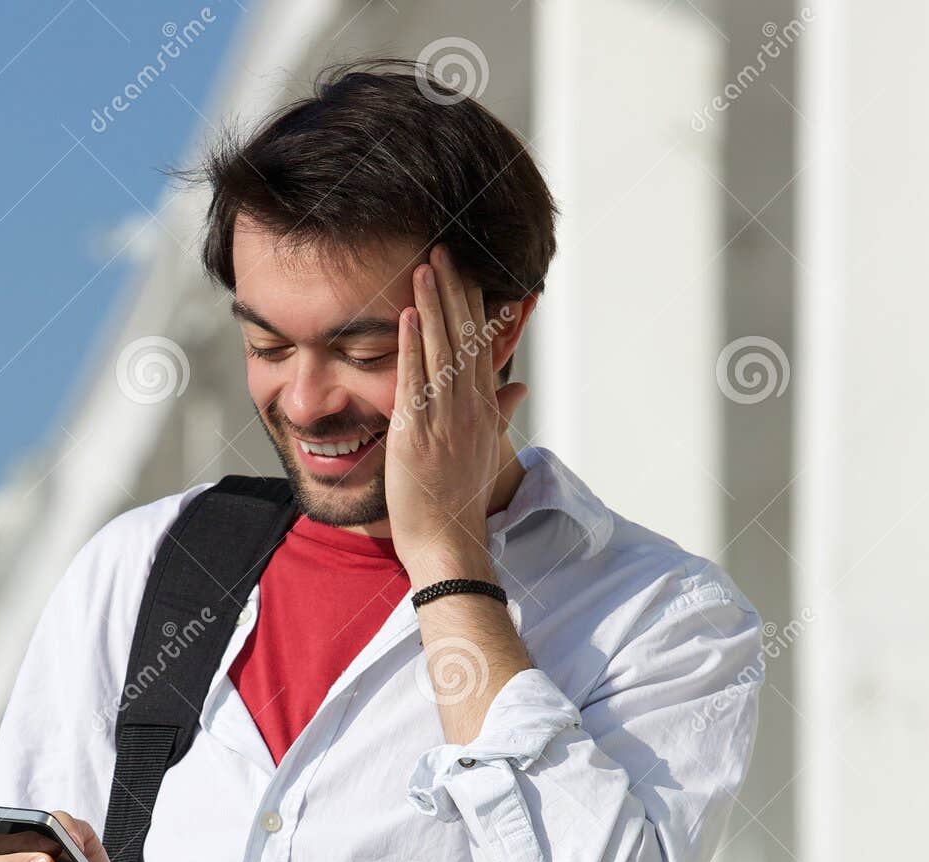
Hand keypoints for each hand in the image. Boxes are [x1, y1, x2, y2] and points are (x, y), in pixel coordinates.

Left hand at [384, 243, 528, 578]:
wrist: (448, 543)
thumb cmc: (462, 503)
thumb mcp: (486, 453)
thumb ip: (501, 414)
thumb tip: (520, 387)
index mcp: (483, 409)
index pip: (481, 345)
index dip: (474, 305)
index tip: (467, 272)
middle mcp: (469, 408)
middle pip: (465, 338)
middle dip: (453, 293)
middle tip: (445, 252)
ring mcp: (444, 420)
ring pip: (442, 351)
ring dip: (433, 307)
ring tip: (425, 268)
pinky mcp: (417, 434)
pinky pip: (416, 382)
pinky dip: (412, 348)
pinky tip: (408, 318)